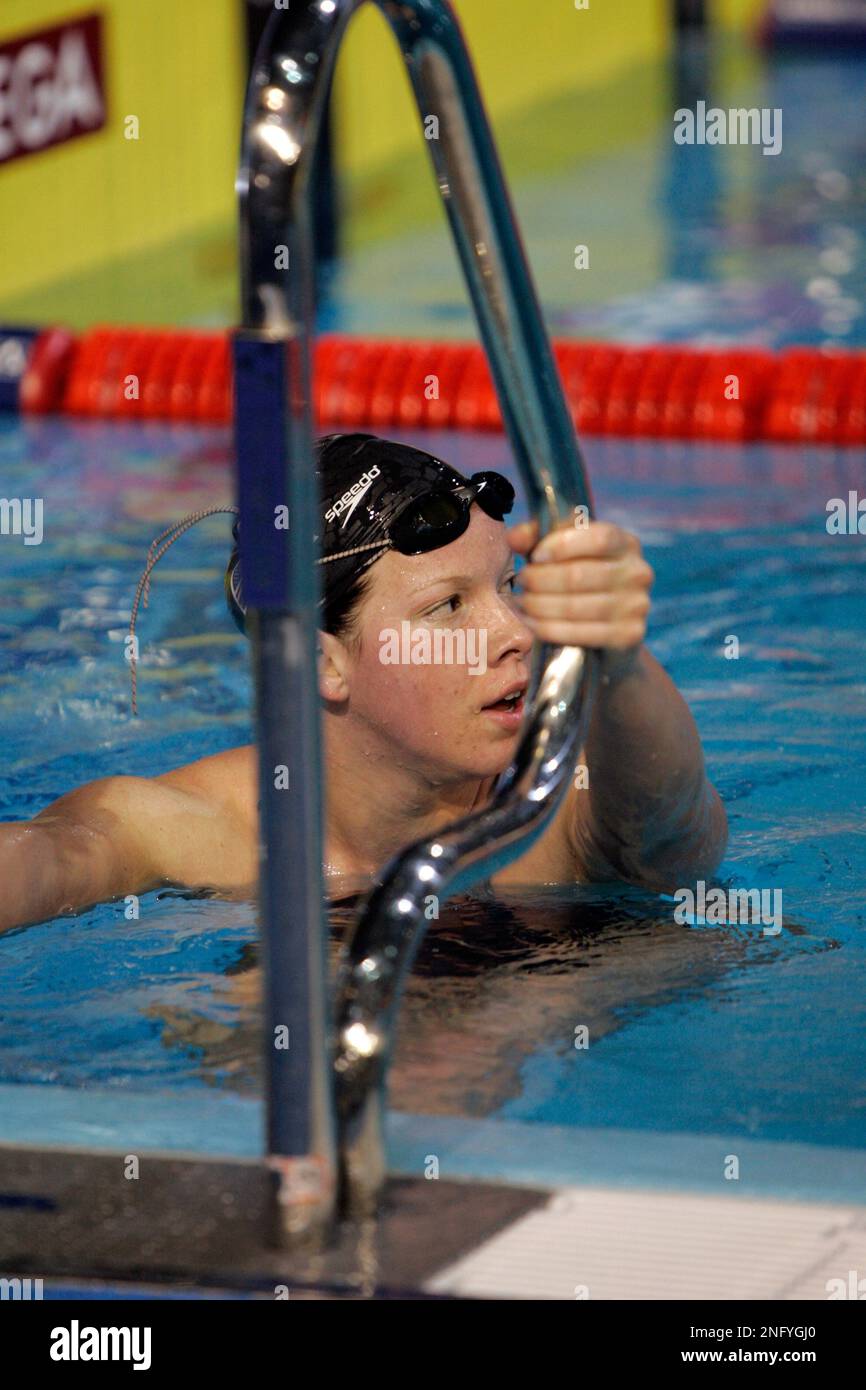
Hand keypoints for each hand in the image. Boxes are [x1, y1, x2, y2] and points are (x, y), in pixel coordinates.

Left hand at [507, 517, 653, 658]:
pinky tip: (533, 624)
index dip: (562, 546)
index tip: (536, 556)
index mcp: (626, 543)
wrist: (608, 633)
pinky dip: (549, 629)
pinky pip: (580, 633)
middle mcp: (637, 572)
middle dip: (540, 579)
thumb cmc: (581, 581)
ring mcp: (637, 606)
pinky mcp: (629, 635)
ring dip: (539, 605)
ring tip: (523, 602)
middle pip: (579, 575)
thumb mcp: (564, 553)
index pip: (599, 537)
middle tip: (522, 582)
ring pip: (574, 606)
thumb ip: (538, 537)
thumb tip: (514, 537)